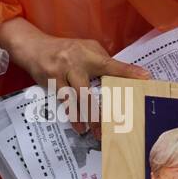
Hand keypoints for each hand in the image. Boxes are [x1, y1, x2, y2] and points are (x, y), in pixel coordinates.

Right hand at [11, 32, 149, 133]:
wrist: (33, 46)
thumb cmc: (65, 49)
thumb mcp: (84, 48)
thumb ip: (101, 61)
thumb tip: (121, 76)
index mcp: (88, 53)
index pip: (110, 64)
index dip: (127, 71)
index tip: (145, 77)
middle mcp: (74, 62)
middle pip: (88, 89)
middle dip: (98, 109)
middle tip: (111, 125)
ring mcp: (60, 72)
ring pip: (74, 99)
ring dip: (84, 117)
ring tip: (94, 132)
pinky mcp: (50, 81)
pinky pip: (63, 101)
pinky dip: (71, 114)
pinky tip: (77, 125)